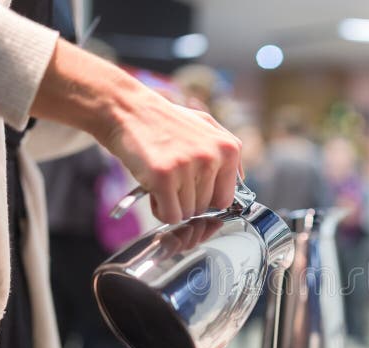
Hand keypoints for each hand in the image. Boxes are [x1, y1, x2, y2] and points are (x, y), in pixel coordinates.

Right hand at [100, 90, 240, 222]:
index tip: (192, 187)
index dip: (206, 198)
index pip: (226, 199)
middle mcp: (212, 157)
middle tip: (171, 176)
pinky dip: (159, 209)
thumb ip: (228, 154)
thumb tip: (240, 183)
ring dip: (171, 203)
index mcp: (228, 149)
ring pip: (188, 213)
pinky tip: (154, 188)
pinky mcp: (164, 177)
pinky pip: (170, 216)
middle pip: (205, 208)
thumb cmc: (165, 123)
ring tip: (161, 178)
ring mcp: (188, 167)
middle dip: (186, 199)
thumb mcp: (207, 127)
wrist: (128, 110)